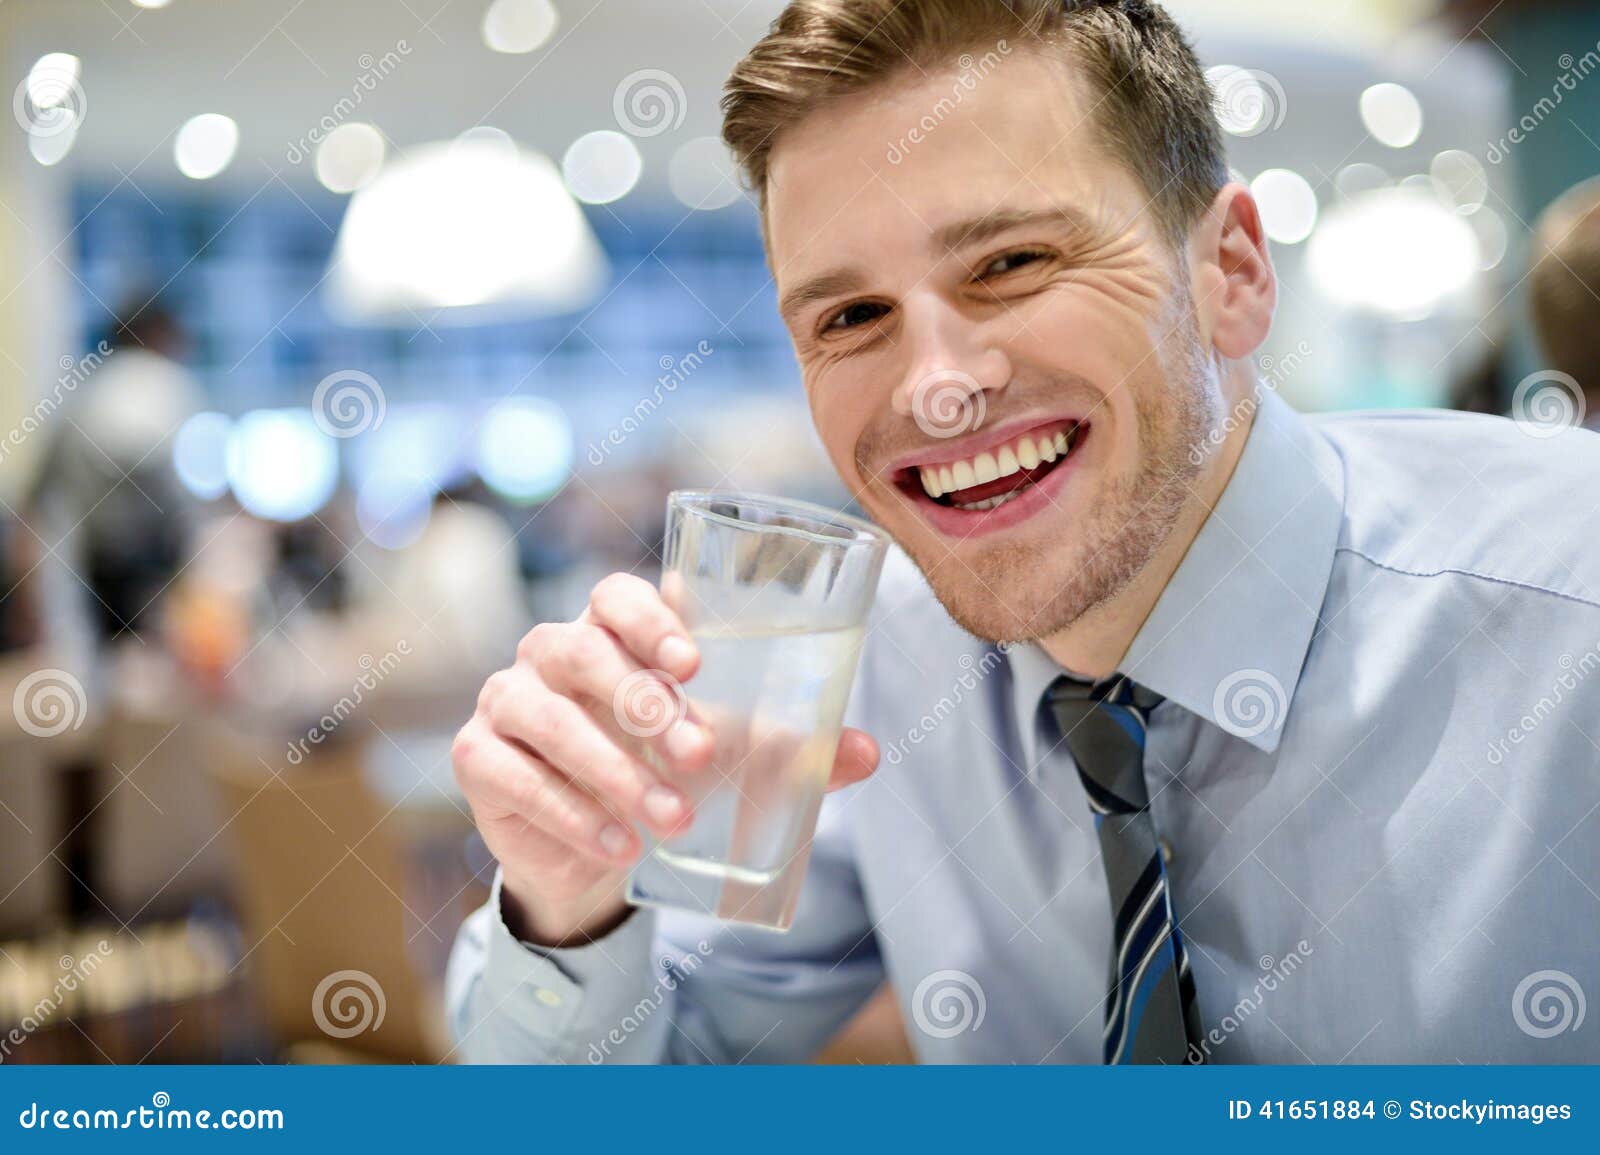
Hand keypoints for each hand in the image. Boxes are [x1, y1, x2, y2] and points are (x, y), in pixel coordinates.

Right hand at [452, 572, 880, 945]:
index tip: (695, 661)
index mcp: (609, 630)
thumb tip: (867, 752)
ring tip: (673, 820)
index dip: (649, 618)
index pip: (615, 594)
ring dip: (616, 772)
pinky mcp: (480, 759)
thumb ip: (790, 750)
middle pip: (581, 650)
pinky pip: (516, 778)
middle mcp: (549, 653)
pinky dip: (572, 814)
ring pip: (550, 720)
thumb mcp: (729, 758)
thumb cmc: (664, 773)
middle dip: (642, 702)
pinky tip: (620, 843)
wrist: (597, 851)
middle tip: (697, 754)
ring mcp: (506, 701)